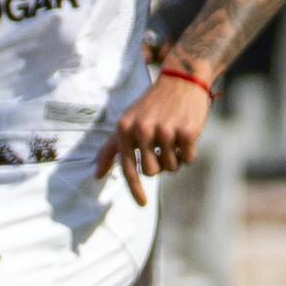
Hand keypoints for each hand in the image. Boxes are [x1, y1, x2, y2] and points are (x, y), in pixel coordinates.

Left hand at [98, 67, 210, 202]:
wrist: (180, 80)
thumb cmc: (151, 105)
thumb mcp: (126, 122)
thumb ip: (111, 149)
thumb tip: (96, 175)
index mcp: (124, 129)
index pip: (127, 167)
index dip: (135, 189)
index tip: (142, 204)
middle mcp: (143, 130)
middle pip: (151, 171)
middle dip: (158, 165)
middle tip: (162, 148)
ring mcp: (165, 131)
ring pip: (171, 167)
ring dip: (174, 158)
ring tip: (173, 138)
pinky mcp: (187, 132)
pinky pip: (188, 159)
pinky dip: (188, 153)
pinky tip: (186, 136)